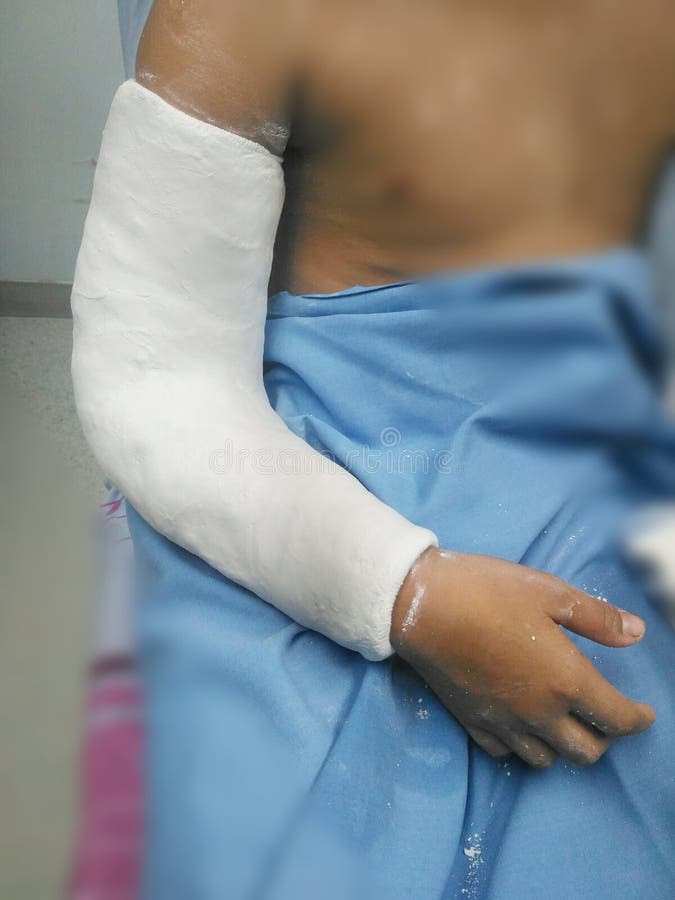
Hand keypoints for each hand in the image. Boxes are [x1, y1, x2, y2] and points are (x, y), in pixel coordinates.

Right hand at [391, 548, 654, 767]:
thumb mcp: (549, 591)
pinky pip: (507, 753)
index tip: (645, 713)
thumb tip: (637, 633)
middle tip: (603, 714)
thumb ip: (596, 618)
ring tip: (564, 721)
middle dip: (605, 738)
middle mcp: (539, 713)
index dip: (638, 719)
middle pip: (586, 751)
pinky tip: (522, 724)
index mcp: (566, 680)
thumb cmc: (487, 591)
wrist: (419, 605)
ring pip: (547, 760)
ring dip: (564, 746)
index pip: (616, 718)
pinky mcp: (473, 723)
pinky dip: (523, 745)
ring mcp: (503, 723)